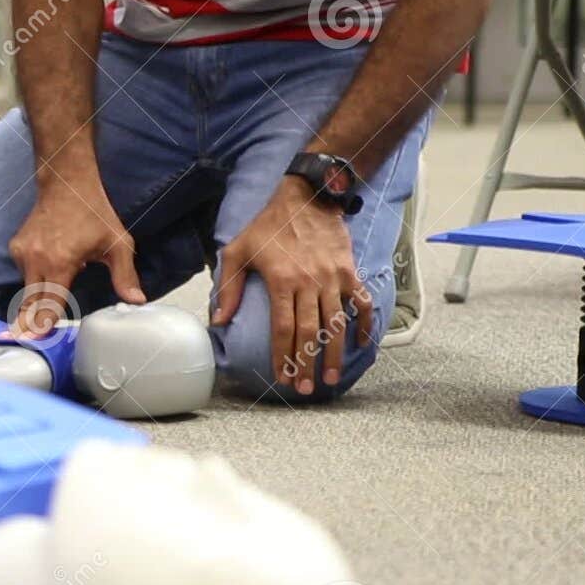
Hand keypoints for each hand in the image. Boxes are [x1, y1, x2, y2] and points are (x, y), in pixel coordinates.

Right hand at [7, 178, 144, 336]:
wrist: (66, 182)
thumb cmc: (93, 211)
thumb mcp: (117, 243)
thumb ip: (125, 275)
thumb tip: (137, 301)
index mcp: (60, 263)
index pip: (48, 304)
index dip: (40, 326)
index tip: (28, 341)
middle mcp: (36, 260)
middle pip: (30, 303)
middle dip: (26, 323)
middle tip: (18, 339)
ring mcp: (22, 253)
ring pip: (27, 287)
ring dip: (36, 296)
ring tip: (52, 286)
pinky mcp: (16, 247)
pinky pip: (24, 272)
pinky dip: (34, 276)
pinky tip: (49, 264)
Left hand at [213, 177, 372, 394]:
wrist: (308, 196)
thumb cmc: (269, 225)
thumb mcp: (238, 250)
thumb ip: (228, 287)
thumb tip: (219, 320)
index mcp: (281, 280)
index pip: (282, 328)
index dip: (283, 357)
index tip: (282, 378)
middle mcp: (309, 282)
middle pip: (309, 332)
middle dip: (308, 363)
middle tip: (306, 388)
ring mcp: (333, 278)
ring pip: (335, 322)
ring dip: (335, 353)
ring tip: (331, 377)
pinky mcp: (349, 271)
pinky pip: (361, 302)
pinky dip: (365, 323)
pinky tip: (362, 343)